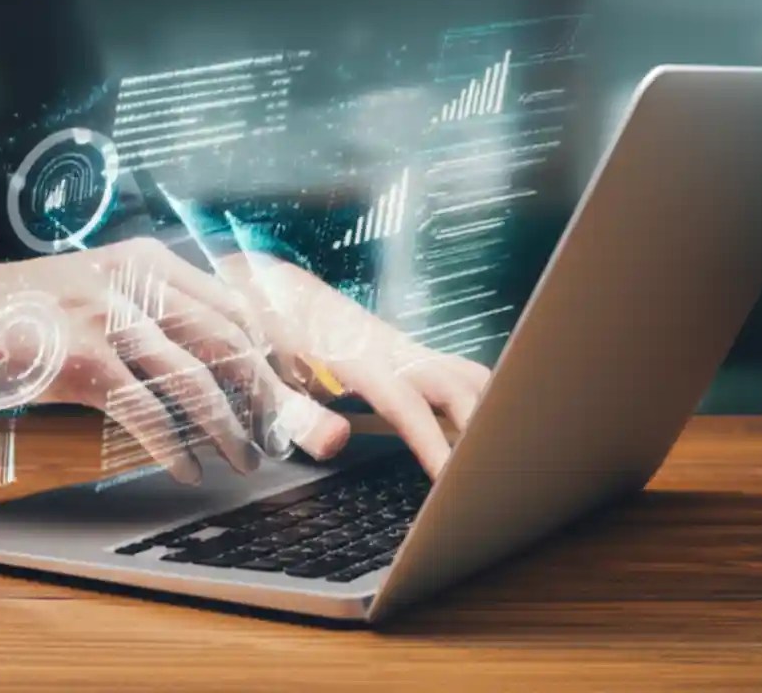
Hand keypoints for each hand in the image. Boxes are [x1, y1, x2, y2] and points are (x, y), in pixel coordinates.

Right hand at [0, 238, 350, 483]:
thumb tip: (216, 362)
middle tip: (293, 435)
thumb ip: (153, 314)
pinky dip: (176, 445)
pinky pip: (146, 410)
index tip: (299, 389)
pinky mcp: (78, 359)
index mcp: (148, 262)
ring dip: (230, 428)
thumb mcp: (97, 292)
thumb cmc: (22, 315)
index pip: (236, 305)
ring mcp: (106, 317)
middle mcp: (135, 281)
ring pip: (196, 378)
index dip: (276, 352)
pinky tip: (190, 469)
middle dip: (272, 395)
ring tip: (246, 460)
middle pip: (230, 340)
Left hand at [217, 252, 490, 476]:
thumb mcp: (263, 374)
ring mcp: (401, 346)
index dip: (432, 442)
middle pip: (456, 383)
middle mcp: (388, 346)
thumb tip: (336, 442)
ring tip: (501, 456)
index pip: (406, 404)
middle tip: (494, 475)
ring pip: (465, 372)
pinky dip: (477, 398)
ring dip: (488, 409)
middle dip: (482, 426)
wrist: (262, 283)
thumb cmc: (261, 332)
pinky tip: (481, 428)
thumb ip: (296, 411)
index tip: (451, 478)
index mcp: (354, 355)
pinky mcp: (404, 350)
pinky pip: (455, 370)